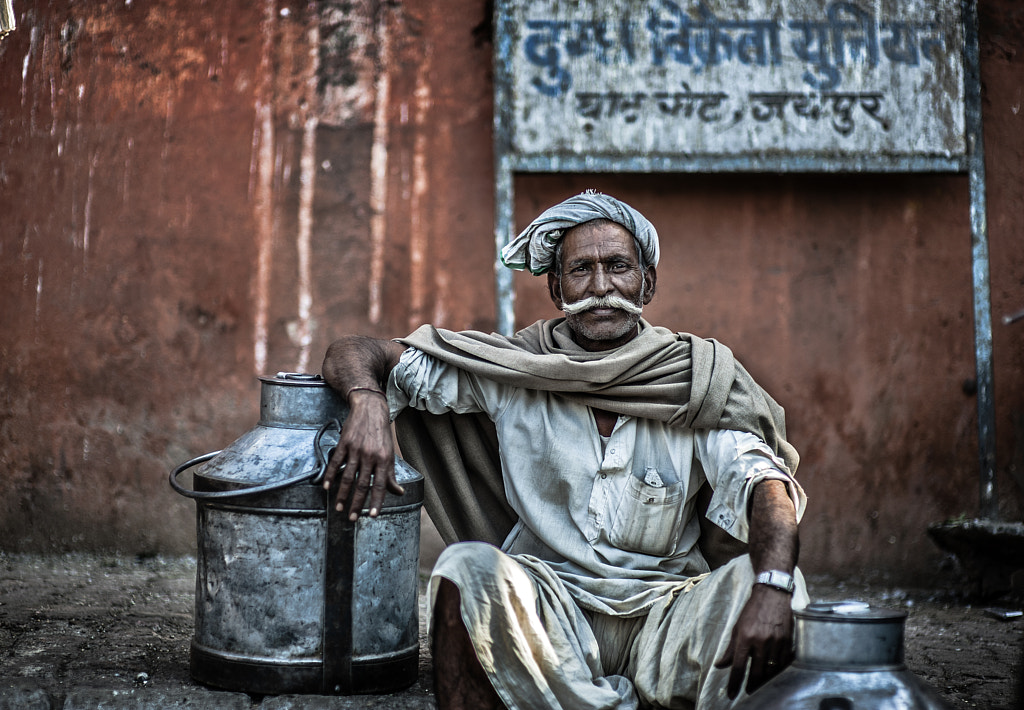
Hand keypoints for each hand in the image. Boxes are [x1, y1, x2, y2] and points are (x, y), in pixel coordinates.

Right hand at [322, 391, 404, 519]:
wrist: (370, 409)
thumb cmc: (381, 434)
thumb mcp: (389, 453)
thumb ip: (391, 475)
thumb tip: (399, 492)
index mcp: (384, 459)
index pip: (380, 485)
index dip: (377, 501)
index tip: (373, 516)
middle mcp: (370, 456)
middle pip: (362, 484)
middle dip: (357, 504)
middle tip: (352, 518)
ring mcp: (356, 449)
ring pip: (348, 477)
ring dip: (342, 495)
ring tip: (339, 508)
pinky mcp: (344, 443)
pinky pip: (336, 463)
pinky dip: (330, 476)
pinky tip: (326, 487)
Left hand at [714, 584, 793, 698]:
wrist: (772, 594)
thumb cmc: (752, 610)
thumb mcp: (737, 627)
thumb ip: (730, 648)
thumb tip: (720, 665)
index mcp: (745, 637)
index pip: (738, 666)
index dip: (735, 682)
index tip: (732, 694)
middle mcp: (761, 641)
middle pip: (757, 672)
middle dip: (752, 685)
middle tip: (749, 692)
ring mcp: (776, 641)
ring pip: (772, 669)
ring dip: (766, 680)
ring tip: (760, 685)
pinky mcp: (788, 641)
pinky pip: (784, 662)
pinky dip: (778, 671)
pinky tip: (774, 674)